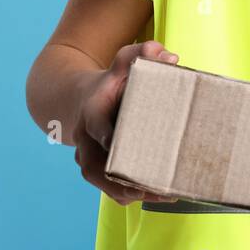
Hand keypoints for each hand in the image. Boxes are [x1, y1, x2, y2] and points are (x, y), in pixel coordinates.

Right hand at [74, 40, 182, 205]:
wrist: (79, 99)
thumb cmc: (111, 82)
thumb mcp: (123, 62)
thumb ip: (143, 54)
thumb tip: (170, 58)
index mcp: (92, 110)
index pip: (97, 125)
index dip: (108, 137)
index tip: (122, 147)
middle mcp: (85, 138)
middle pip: (96, 165)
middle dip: (123, 178)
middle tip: (156, 185)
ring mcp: (87, 156)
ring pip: (102, 181)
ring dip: (130, 191)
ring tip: (164, 194)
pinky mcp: (95, 170)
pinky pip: (108, 188)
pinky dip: (129, 194)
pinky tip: (156, 195)